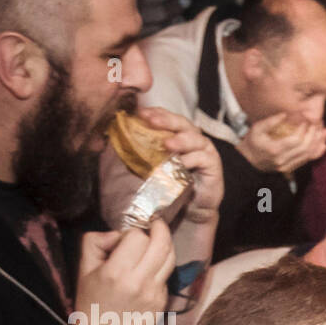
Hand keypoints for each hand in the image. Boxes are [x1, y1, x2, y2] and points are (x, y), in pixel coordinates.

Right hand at [76, 220, 174, 324]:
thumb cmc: (90, 297)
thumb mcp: (84, 265)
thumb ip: (97, 241)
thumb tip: (120, 234)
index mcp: (117, 273)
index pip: (138, 238)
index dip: (133, 233)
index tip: (126, 238)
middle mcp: (139, 284)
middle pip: (162, 244)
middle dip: (160, 229)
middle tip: (156, 224)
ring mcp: (155, 295)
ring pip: (171, 259)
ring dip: (165, 246)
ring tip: (157, 241)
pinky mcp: (162, 304)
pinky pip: (167, 277)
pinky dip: (160, 268)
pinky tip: (149, 270)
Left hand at [136, 106, 223, 225]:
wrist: (188, 211)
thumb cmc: (168, 187)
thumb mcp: (150, 167)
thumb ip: (137, 153)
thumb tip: (111, 139)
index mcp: (176, 135)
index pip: (166, 118)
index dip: (155, 113)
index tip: (139, 113)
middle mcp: (191, 139)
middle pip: (181, 123)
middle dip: (166, 120)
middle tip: (151, 121)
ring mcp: (205, 151)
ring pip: (195, 138)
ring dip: (181, 140)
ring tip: (168, 144)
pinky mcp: (214, 166)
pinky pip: (204, 158)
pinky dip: (192, 160)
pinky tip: (182, 164)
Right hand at [238, 114, 325, 174]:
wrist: (249, 162)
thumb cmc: (252, 142)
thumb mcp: (256, 129)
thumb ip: (270, 121)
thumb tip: (285, 113)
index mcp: (274, 150)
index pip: (295, 140)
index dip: (303, 130)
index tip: (306, 119)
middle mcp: (283, 160)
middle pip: (305, 148)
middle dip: (314, 135)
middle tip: (318, 123)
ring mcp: (288, 166)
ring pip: (308, 155)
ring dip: (318, 143)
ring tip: (325, 131)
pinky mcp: (291, 168)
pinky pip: (307, 161)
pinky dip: (317, 152)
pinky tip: (323, 144)